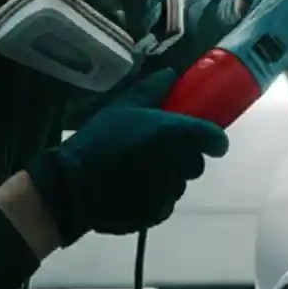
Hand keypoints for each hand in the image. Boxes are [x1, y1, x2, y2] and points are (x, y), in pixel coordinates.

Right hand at [23, 69, 229, 244]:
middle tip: (160, 154)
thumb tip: (170, 74)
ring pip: (180, 184)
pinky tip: (133, 191)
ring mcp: (168, 191)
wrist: (73, 185)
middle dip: (185, 159)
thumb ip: (150, 91)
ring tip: (140, 173)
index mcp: (174, 133)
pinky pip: (165, 204)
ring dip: (169, 179)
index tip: (210, 142)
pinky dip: (155, 199)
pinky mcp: (157, 214)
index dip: (215, 141)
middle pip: (196, 164)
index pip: (214, 138)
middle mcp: (177, 162)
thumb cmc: (98, 140)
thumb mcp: (121, 108)